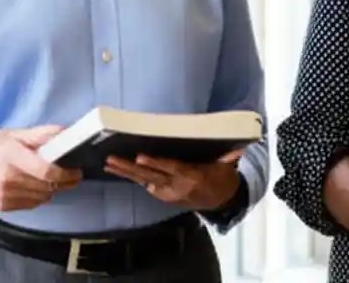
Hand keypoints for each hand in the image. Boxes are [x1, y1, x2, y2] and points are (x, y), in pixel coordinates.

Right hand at [0, 126, 82, 211]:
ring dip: (51, 189)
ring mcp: (5, 195)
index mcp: (12, 156)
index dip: (66, 174)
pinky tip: (34, 185)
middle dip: (64, 181)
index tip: (76, 171)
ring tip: (49, 178)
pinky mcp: (3, 206)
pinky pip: (32, 204)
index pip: (46, 172)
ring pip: (43, 197)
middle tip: (70, 174)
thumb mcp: (16, 134)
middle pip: (47, 186)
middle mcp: (7, 178)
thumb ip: (42, 134)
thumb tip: (66, 133)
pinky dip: (39, 196)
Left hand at [104, 150, 243, 210]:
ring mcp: (169, 194)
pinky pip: (146, 185)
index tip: (140, 156)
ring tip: (108, 163)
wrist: (223, 202)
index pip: (171, 168)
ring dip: (125, 173)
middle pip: (151, 176)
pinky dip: (132, 178)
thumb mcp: (225, 165)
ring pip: (144, 181)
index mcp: (193, 176)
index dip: (155, 162)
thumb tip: (239, 146)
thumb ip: (228, 156)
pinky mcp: (165, 196)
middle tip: (112, 159)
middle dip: (130, 168)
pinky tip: (118, 170)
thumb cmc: (222, 177)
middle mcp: (178, 187)